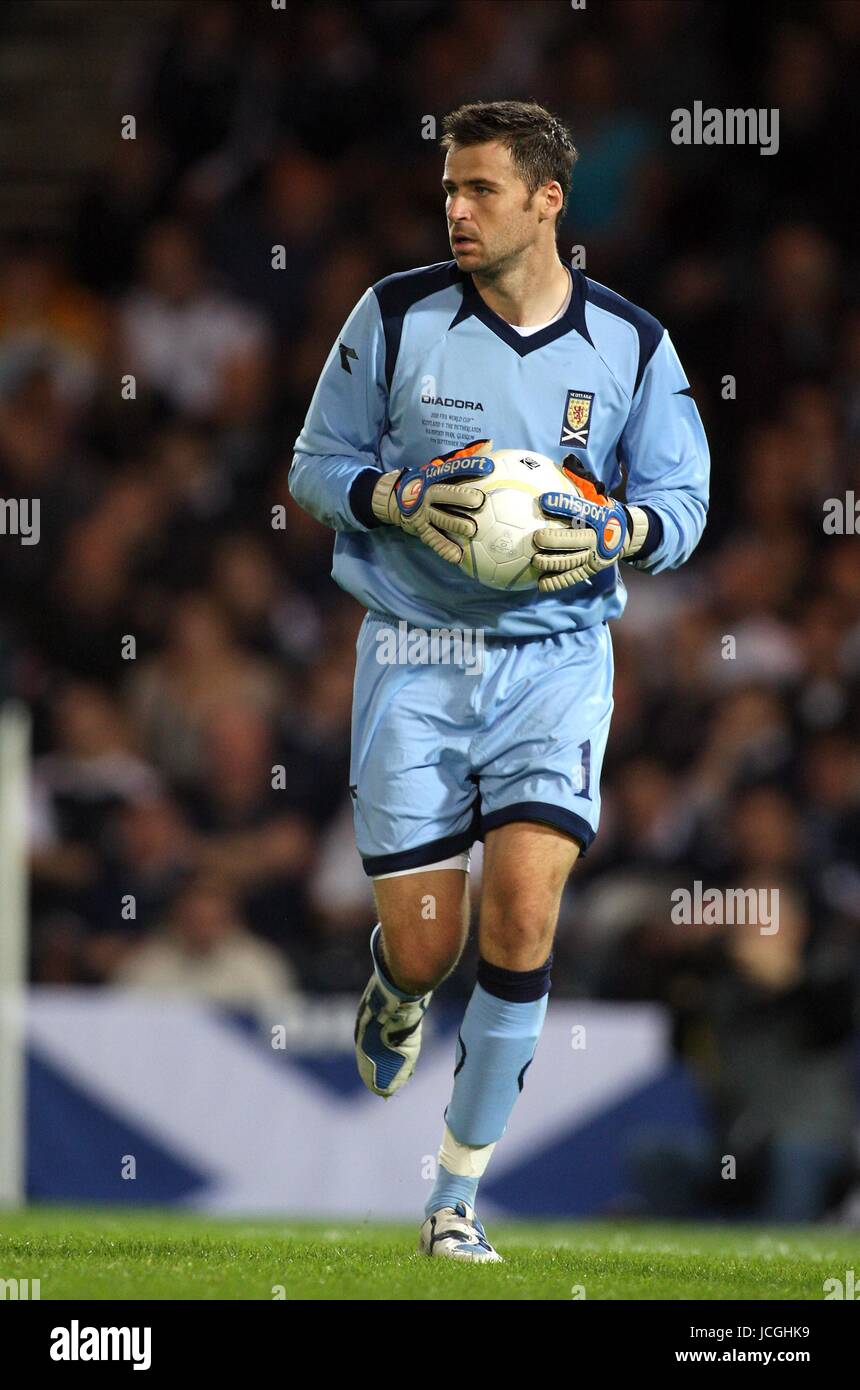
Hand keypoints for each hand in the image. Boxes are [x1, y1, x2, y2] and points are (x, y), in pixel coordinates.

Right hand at [371, 439, 493, 563]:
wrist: (394, 498)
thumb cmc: (427, 482)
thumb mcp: (441, 467)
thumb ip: (465, 458)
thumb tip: (490, 443)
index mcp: (435, 477)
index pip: (453, 469)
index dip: (469, 466)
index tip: (488, 465)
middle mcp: (428, 494)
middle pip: (445, 495)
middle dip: (461, 497)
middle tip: (478, 501)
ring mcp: (424, 513)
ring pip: (442, 519)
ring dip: (456, 525)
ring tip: (471, 530)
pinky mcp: (421, 529)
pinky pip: (434, 540)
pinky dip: (445, 548)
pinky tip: (457, 556)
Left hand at [531, 456, 649, 592]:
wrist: (627, 536)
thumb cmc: (603, 512)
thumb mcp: (598, 495)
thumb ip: (582, 481)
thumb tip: (567, 460)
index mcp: (599, 516)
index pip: (579, 509)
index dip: (561, 504)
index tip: (543, 500)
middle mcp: (597, 538)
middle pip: (575, 540)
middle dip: (555, 540)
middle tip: (536, 537)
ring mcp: (594, 557)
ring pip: (572, 562)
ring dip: (553, 562)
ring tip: (535, 561)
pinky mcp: (590, 571)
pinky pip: (572, 578)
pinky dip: (557, 582)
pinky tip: (541, 583)